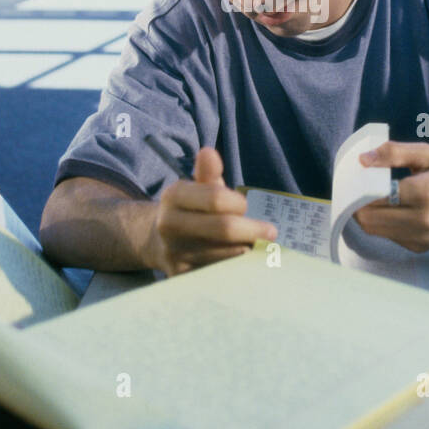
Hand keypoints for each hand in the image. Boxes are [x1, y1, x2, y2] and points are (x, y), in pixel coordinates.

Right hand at [146, 147, 277, 276]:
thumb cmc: (190, 210)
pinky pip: (220, 273)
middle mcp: (169, 225)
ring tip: (253, 244)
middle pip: (223, 228)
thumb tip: (208, 152)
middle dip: (253, 229)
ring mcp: (174, 253)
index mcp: (173, 196)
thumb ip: (208, 173)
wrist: (158, 242)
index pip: (216, 197)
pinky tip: (242, 262)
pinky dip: (236, 267)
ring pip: (225, 253)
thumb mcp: (197, 188)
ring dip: (246, 249)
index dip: (238, 203)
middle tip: (271, 232)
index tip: (245, 205)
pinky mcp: (182, 277)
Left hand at [354, 141, 428, 251]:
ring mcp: (424, 238)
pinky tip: (392, 210)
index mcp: (424, 192)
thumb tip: (363, 160)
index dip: (357, 190)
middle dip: (357, 206)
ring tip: (371, 199)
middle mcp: (423, 220)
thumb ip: (394, 153)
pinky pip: (392, 237)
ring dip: (369, 216)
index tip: (353, 181)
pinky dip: (385, 224)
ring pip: (377, 232)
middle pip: (370, 220)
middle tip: (357, 191)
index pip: (374, 198)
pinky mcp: (424, 247)